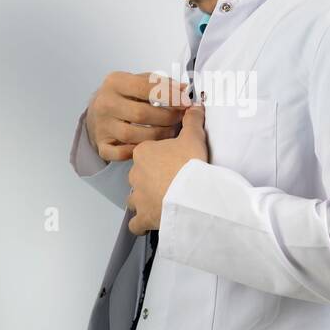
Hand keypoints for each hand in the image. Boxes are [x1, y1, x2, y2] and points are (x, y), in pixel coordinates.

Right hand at [86, 71, 190, 162]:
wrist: (96, 112)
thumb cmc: (124, 96)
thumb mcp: (138, 81)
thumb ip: (160, 83)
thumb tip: (183, 89)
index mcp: (115, 82)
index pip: (145, 87)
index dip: (169, 95)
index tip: (185, 101)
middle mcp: (105, 103)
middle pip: (141, 114)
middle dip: (166, 118)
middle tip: (180, 119)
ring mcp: (101, 126)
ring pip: (132, 136)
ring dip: (157, 136)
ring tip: (171, 132)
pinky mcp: (101, 144)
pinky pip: (121, 153)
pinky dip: (137, 152)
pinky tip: (150, 146)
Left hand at [127, 105, 207, 234]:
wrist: (192, 193)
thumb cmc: (190, 163)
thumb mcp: (194, 137)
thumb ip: (192, 121)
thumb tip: (194, 105)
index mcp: (144, 153)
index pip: (146, 153)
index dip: (158, 158)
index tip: (172, 162)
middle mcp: (135, 174)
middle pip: (139, 175)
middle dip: (151, 179)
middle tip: (171, 182)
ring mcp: (137, 197)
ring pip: (134, 198)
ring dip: (144, 201)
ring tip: (162, 202)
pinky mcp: (143, 217)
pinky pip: (135, 223)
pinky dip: (141, 224)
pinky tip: (149, 223)